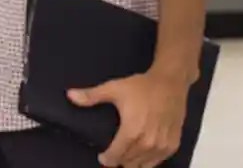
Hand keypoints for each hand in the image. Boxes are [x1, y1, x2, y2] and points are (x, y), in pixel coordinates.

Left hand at [67, 68, 190, 166]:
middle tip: (113, 156)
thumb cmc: (141, 86)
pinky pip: (157, 162)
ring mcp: (162, 145)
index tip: (102, 158)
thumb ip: (91, 96)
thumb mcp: (114, 89)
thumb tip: (69, 95)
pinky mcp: (173, 145)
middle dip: (119, 161)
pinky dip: (148, 162)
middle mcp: (148, 143)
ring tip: (125, 156)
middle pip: (129, 162)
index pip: (116, 156)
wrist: (170, 83)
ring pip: (143, 165)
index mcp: (132, 132)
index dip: (107, 159)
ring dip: (132, 163)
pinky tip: (141, 156)